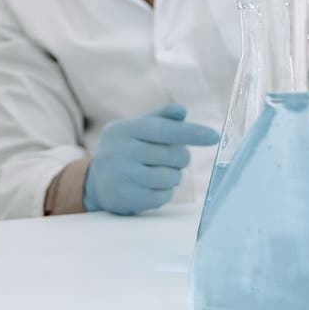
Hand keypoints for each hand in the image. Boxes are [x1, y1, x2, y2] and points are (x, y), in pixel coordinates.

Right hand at [83, 103, 219, 214]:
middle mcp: (121, 152)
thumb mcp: (136, 128)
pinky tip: (153, 186)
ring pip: (169, 177)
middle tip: (176, 158)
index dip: (190, 132)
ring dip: (174, 176)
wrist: (95, 182)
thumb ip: (160, 118)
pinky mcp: (126, 198)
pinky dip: (165, 192)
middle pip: (171, 155)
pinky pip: (162, 196)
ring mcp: (121, 176)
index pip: (163, 129)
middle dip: (182, 158)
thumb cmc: (125, 149)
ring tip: (162, 172)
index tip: (213, 136)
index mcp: (124, 129)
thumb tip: (182, 111)